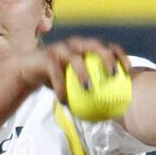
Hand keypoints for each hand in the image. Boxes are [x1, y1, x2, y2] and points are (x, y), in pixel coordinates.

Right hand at [17, 36, 131, 105]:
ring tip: (88, 88)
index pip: (107, 47)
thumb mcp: (74, 83)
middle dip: (106, 58)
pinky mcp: (46, 57)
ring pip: (75, 58)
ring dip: (83, 72)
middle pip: (95, 46)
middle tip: (112, 76)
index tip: (127, 71)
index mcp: (86, 49)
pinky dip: (60, 87)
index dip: (119, 56)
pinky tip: (64, 101)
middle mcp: (75, 45)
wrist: (28, 71)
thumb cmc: (56, 78)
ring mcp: (60, 49)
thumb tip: (110, 110)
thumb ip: (91, 89)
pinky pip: (56, 72)